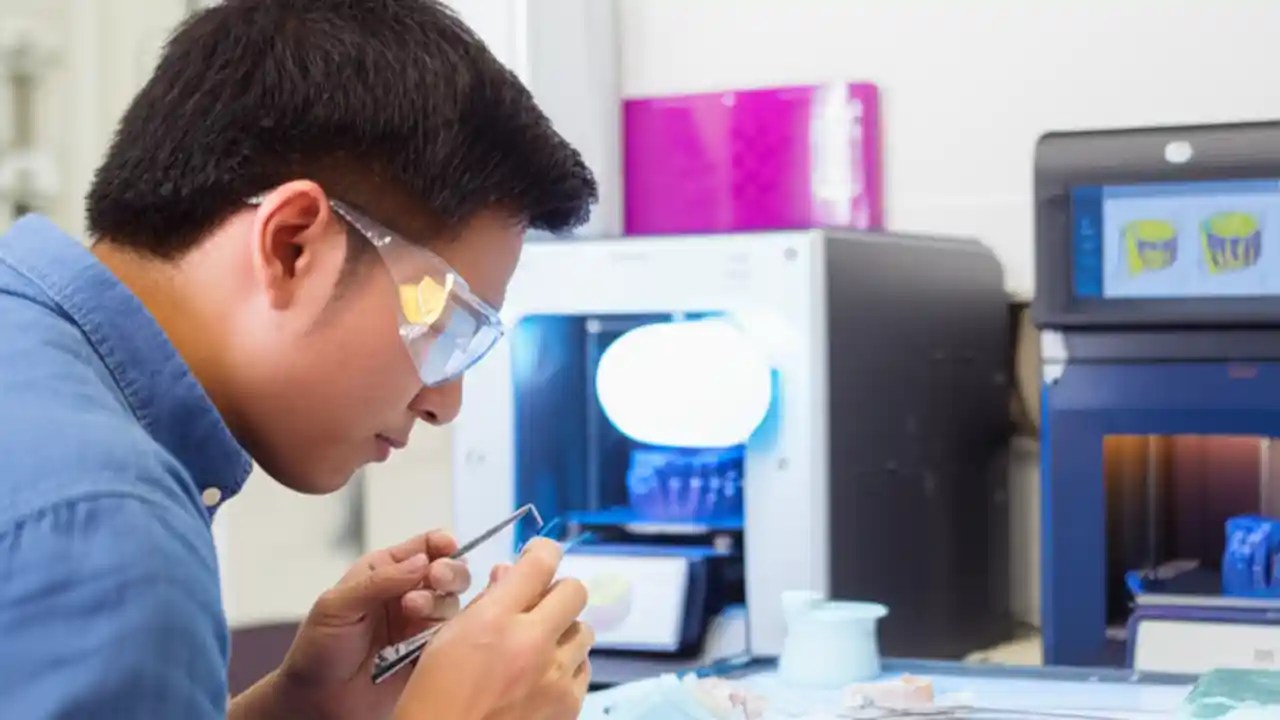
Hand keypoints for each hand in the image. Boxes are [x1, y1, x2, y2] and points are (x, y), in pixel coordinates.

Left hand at [230, 530, 470, 719]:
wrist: (318, 701)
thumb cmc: (318, 649)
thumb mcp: (338, 605)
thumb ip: (380, 581)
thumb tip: (422, 561)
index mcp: (385, 572)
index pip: (423, 547)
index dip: (440, 543)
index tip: (448, 546)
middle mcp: (407, 594)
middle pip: (448, 572)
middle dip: (448, 572)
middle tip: (435, 580)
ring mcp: (419, 625)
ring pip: (452, 603)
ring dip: (438, 603)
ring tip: (412, 612)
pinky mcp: (428, 653)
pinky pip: (452, 637)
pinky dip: (448, 632)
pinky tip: (427, 636)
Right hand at [393, 538, 593, 719]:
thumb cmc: (434, 699)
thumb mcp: (446, 640)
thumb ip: (485, 602)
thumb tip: (510, 572)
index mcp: (495, 621)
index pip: (540, 563)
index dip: (543, 552)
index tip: (539, 555)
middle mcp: (532, 644)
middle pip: (575, 592)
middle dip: (557, 592)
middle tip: (540, 604)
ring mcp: (555, 678)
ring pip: (584, 632)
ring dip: (563, 633)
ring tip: (537, 649)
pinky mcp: (568, 707)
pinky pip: (583, 671)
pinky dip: (567, 668)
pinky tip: (542, 678)